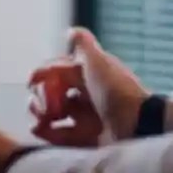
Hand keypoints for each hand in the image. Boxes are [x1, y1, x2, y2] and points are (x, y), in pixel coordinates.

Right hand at [28, 27, 148, 145]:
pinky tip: (40, 129)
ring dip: (38, 113)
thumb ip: (84, 44)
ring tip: (43, 119)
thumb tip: (70, 31)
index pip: (54, 71)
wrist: (138, 124)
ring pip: (50, 114)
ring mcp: (84, 119)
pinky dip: (45, 132)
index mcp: (88, 75)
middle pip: (49, 93)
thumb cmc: (116, 90)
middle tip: (48, 106)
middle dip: (40, 96)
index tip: (34, 81)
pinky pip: (58, 136)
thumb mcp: (99, 61)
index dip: (42, 74)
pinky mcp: (84, 140)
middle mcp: (85, 96)